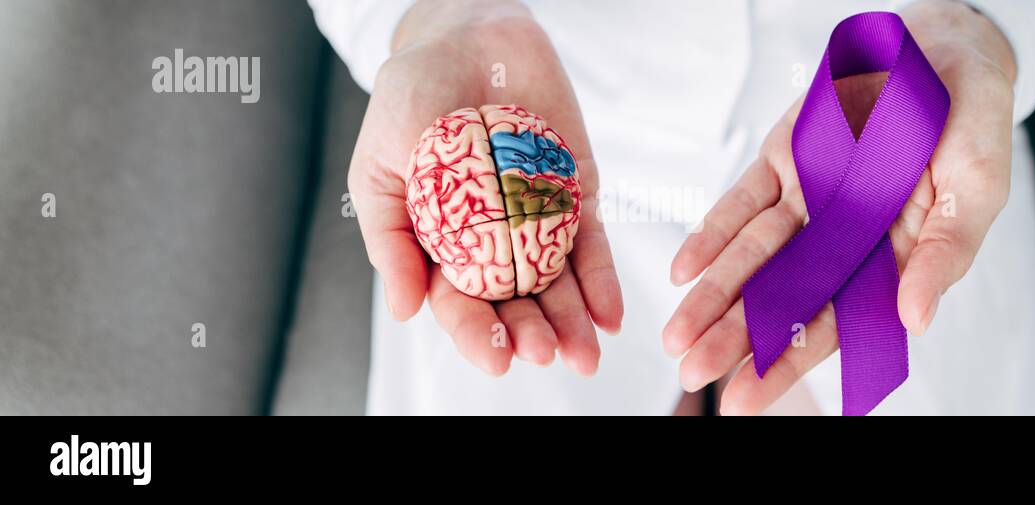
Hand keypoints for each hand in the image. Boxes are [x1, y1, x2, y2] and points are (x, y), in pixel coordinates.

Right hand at [348, 0, 621, 376]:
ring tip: (583, 353)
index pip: (458, 303)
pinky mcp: (576, 193)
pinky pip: (591, 243)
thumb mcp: (381, 166)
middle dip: (531, 332)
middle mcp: (492, 244)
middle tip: (545, 353)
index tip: (498, 357)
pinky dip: (602, 281)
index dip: (477, 333)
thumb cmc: (409, 100)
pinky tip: (610, 316)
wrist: (464, 37)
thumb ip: (391, 237)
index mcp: (440, 247)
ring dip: (571, 320)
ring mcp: (537, 220)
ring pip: (557, 283)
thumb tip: (405, 311)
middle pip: (514, 301)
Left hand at [663, 0, 1016, 413]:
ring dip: (714, 297)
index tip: (747, 397)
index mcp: (891, 262)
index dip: (790, 362)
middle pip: (782, 300)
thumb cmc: (972, 128)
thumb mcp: (978, 189)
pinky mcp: (784, 162)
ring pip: (752, 259)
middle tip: (692, 371)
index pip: (835, 324)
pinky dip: (712, 234)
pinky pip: (741, 204)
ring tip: (677, 335)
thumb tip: (914, 319)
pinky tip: (684, 270)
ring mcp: (808, 202)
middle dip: (735, 339)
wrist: (945, 53)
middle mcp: (842, 242)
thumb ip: (944, 254)